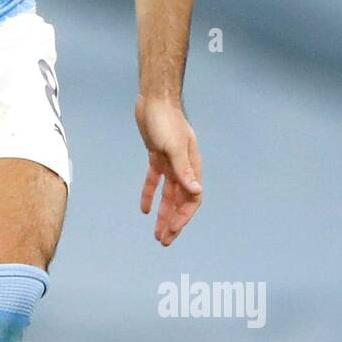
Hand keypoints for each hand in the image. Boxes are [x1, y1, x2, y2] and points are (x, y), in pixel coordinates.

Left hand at [134, 94, 202, 245]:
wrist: (155, 99)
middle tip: (165, 241)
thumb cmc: (166, 121)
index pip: (192, 199)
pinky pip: (154, 181)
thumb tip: (197, 192)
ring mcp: (171, 163)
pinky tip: (144, 210)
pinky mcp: (157, 157)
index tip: (172, 231)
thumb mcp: (174, 146)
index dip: (183, 217)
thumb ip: (184, 170)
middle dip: (174, 222)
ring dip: (163, 214)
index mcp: (193, 166)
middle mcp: (184, 167)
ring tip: (157, 233)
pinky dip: (149, 195)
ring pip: (168, 195)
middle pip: (180, 201)